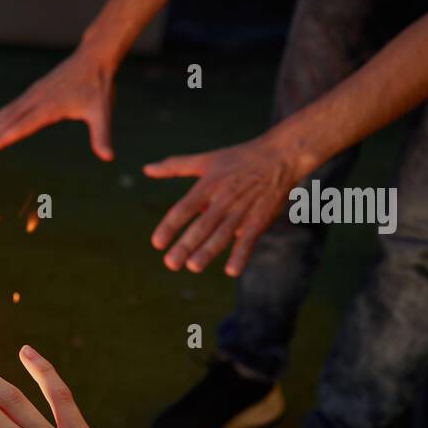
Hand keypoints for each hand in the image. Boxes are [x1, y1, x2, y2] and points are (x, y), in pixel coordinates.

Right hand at [0, 48, 114, 159]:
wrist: (94, 57)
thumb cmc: (98, 86)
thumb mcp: (102, 113)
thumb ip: (102, 136)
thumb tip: (108, 157)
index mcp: (49, 108)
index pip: (21, 127)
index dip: (2, 138)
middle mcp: (36, 101)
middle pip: (9, 121)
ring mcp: (33, 95)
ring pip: (8, 113)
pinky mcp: (35, 91)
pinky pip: (13, 105)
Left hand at [144, 132, 316, 275]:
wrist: (280, 156)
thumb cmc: (238, 158)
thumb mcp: (205, 160)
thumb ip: (174, 166)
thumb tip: (146, 169)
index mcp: (208, 186)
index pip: (184, 208)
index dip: (170, 226)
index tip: (156, 243)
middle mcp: (223, 199)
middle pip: (202, 225)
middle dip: (186, 245)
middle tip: (170, 264)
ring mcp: (242, 211)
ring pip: (222, 234)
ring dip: (208, 251)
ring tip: (193, 267)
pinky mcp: (258, 220)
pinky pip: (248, 240)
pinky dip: (241, 255)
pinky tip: (232, 271)